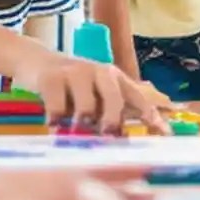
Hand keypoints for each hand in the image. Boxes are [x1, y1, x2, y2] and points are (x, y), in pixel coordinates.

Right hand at [14, 52, 167, 134]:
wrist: (35, 60)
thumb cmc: (72, 85)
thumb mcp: (96, 92)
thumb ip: (113, 111)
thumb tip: (130, 139)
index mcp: (114, 77)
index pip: (138, 97)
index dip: (151, 115)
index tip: (164, 134)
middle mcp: (99, 72)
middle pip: (115, 99)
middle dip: (114, 122)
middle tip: (109, 137)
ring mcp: (75, 73)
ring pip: (86, 107)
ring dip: (82, 125)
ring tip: (74, 133)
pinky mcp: (51, 78)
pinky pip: (58, 108)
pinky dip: (56, 121)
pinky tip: (52, 125)